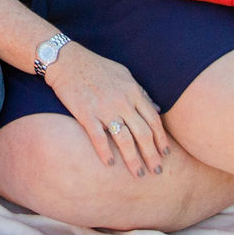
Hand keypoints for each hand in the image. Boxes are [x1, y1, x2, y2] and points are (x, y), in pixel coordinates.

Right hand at [42, 42, 170, 177]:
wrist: (67, 60)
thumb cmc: (96, 67)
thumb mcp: (124, 74)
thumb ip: (141, 92)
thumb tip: (157, 108)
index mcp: (132, 91)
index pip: (153, 119)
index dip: (161, 139)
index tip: (166, 154)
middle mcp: (122, 101)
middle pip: (143, 133)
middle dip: (152, 155)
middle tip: (157, 171)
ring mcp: (104, 108)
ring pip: (125, 139)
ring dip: (133, 160)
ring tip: (138, 174)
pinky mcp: (85, 113)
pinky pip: (99, 138)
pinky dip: (106, 152)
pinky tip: (110, 164)